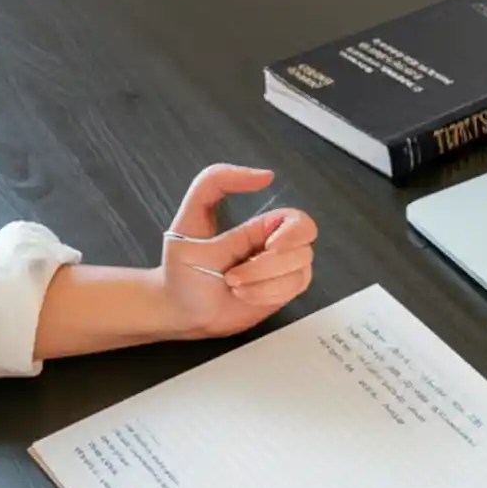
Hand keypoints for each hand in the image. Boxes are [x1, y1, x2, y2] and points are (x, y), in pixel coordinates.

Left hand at [160, 164, 316, 337]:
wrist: (181, 312)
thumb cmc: (183, 268)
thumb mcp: (189, 220)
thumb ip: (215, 183)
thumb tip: (266, 176)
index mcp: (260, 226)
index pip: (298, 221)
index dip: (292, 233)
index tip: (270, 246)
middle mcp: (276, 246)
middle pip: (305, 247)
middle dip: (276, 263)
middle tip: (240, 273)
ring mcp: (281, 272)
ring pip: (300, 271)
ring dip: (262, 281)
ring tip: (233, 284)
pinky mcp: (281, 294)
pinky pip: (292, 291)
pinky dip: (265, 294)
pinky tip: (244, 295)